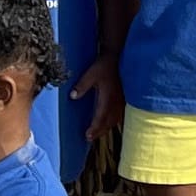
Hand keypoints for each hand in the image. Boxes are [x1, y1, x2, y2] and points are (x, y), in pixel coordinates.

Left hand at [74, 57, 125, 180]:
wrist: (117, 58)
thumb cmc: (103, 66)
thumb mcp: (90, 74)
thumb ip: (82, 85)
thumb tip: (72, 96)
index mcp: (108, 98)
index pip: (101, 117)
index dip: (94, 128)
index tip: (87, 135)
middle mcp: (116, 102)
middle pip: (108, 122)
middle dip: (99, 131)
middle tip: (89, 138)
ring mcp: (121, 101)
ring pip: (114, 120)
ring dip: (105, 128)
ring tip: (97, 133)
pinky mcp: (123, 99)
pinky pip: (118, 115)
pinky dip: (112, 122)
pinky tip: (107, 122)